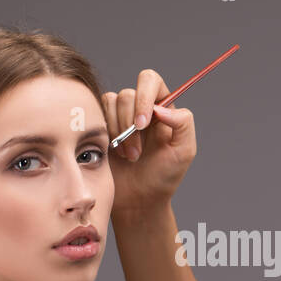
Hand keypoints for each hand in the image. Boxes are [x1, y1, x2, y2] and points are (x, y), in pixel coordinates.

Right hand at [102, 69, 196, 215]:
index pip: (150, 81)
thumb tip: (161, 108)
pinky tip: (113, 152)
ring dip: (118, 132)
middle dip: (129, 123)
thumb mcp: (184, 152)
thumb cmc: (163, 178)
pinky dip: (104, 133)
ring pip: (110, 103)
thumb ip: (184, 123)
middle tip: (136, 152)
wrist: (138, 200)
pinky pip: (96, 114)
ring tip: (128, 156)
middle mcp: (140, 107)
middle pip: (128, 93)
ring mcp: (118, 117)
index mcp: (162, 107)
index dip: (144, 96)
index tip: (143, 124)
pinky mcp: (100, 127)